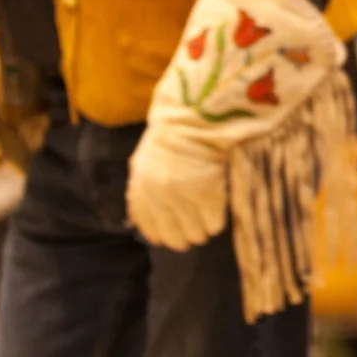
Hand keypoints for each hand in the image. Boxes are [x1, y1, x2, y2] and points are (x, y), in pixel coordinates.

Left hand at [127, 125, 227, 248]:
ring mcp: (183, 197)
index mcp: (141, 190)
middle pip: (174, 239)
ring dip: (202, 229)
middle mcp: (159, 198)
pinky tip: (217, 206)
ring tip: (207, 215)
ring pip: (196, 235)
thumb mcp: (144, 162)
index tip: (173, 234)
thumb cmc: (171, 136)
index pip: (150, 230)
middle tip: (195, 227)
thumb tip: (138, 221)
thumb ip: (140, 191)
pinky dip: (217, 220)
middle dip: (185, 236)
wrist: (194, 116)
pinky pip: (214, 225)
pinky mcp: (208, 194)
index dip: (163, 235)